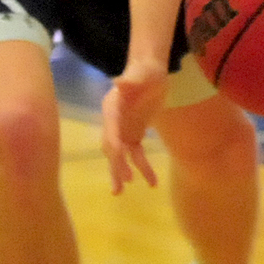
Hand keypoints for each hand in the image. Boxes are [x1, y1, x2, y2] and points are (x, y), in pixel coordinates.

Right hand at [102, 62, 167, 192]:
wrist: (150, 71)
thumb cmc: (146, 71)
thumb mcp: (143, 73)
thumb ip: (131, 79)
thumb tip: (119, 80)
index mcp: (112, 107)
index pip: (110, 128)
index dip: (113, 142)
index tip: (118, 155)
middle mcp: (114, 121)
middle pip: (111, 147)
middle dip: (115, 166)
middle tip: (119, 186)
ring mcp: (123, 129)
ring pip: (120, 156)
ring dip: (122, 173)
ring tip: (122, 192)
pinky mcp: (133, 134)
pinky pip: (136, 154)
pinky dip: (142, 168)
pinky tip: (152, 183)